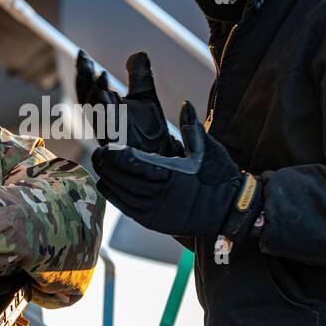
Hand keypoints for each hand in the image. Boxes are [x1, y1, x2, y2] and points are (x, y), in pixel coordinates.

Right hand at [76, 49, 183, 155]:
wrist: (163, 155)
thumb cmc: (150, 130)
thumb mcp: (146, 97)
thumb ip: (140, 77)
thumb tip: (139, 54)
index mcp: (104, 108)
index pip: (88, 86)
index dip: (84, 71)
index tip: (82, 53)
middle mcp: (102, 121)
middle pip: (85, 98)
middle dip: (83, 80)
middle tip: (84, 61)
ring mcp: (109, 135)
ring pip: (94, 114)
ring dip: (95, 96)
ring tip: (101, 76)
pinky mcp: (119, 147)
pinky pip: (108, 131)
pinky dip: (108, 115)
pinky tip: (110, 100)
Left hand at [91, 101, 261, 239]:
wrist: (228, 213)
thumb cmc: (220, 179)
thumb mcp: (208, 150)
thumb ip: (191, 127)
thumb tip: (185, 104)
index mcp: (171, 173)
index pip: (133, 162)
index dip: (116, 154)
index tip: (107, 146)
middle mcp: (159, 193)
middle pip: (121, 177)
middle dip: (106, 164)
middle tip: (98, 152)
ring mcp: (154, 210)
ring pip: (121, 193)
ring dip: (107, 178)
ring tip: (100, 165)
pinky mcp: (152, 221)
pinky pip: (125, 207)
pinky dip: (113, 194)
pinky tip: (105, 183)